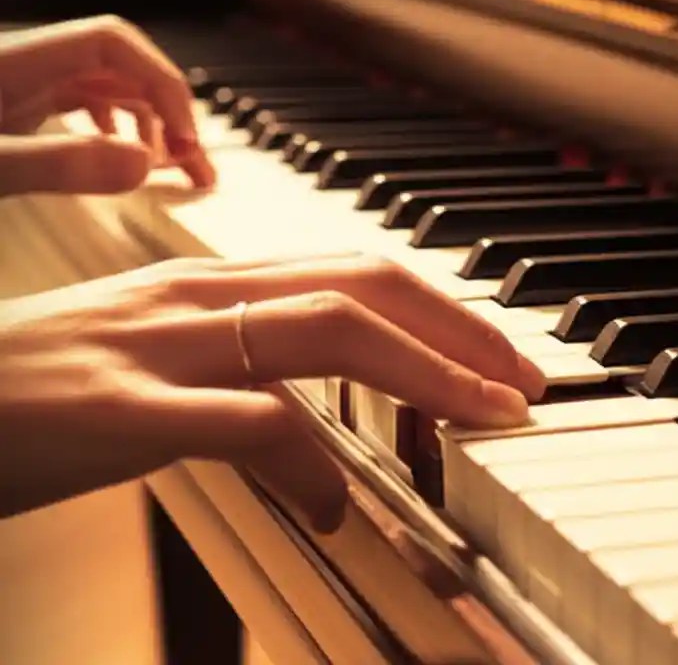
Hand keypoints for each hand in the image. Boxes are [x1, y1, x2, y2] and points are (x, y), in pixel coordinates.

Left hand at [0, 15, 215, 194]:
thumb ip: (59, 162)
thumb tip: (140, 165)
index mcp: (19, 62)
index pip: (113, 44)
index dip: (160, 82)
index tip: (183, 137)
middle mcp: (30, 66)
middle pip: (121, 70)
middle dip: (167, 111)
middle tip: (194, 161)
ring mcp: (26, 85)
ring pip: (110, 90)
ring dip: (151, 125)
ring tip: (177, 169)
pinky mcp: (21, 106)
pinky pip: (88, 105)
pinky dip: (121, 130)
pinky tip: (127, 155)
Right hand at [0, 254, 545, 531]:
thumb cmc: (29, 392)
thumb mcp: (149, 364)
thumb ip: (236, 377)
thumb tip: (314, 435)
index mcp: (206, 282)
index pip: (354, 271)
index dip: (441, 308)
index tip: (498, 353)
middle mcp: (194, 297)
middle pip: (362, 286)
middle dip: (460, 331)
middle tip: (524, 383)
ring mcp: (157, 347)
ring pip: (325, 332)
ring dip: (423, 375)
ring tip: (481, 422)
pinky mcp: (120, 408)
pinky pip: (244, 421)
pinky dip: (310, 465)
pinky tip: (337, 510)